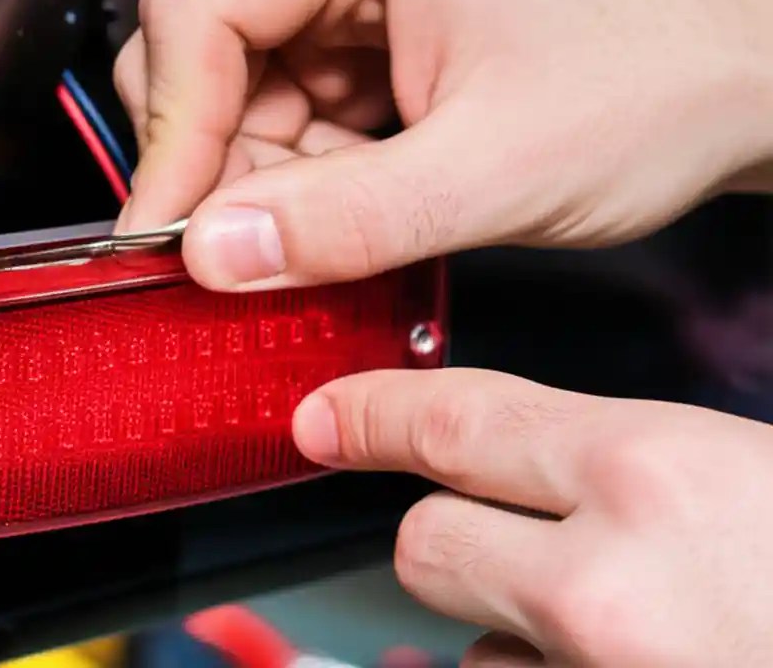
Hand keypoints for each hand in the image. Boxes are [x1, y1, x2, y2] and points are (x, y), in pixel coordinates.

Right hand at [113, 0, 772, 290]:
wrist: (737, 91)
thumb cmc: (656, 83)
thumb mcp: (497, 168)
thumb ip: (348, 216)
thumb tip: (215, 252)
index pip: (204, 6)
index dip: (172, 124)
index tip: (164, 230)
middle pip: (203, 54)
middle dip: (211, 162)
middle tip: (237, 256)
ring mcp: (357, 9)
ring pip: (238, 101)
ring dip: (259, 188)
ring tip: (323, 245)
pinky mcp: (371, 59)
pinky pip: (290, 126)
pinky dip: (300, 189)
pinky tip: (346, 225)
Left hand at [291, 368, 772, 665]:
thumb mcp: (748, 482)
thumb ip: (630, 477)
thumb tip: (517, 474)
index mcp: (660, 475)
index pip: (457, 422)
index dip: (377, 414)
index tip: (327, 418)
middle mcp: (606, 586)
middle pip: (426, 543)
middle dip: (454, 541)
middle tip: (527, 553)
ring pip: (473, 650)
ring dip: (517, 641)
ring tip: (633, 636)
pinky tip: (634, 666)